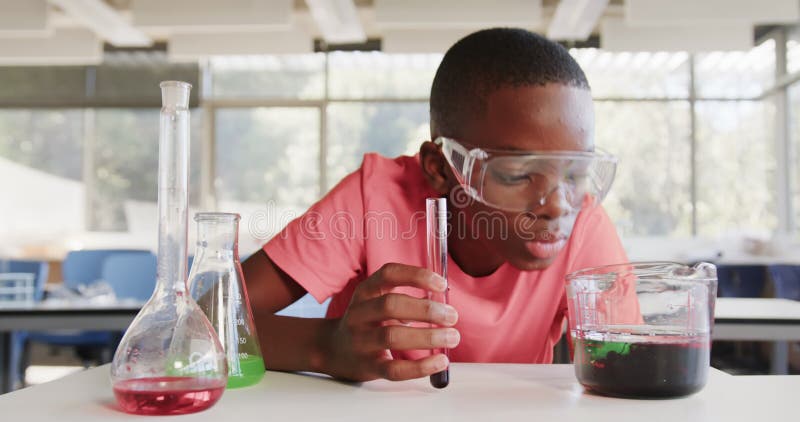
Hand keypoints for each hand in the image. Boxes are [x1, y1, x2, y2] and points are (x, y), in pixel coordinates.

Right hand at [321, 263, 459, 381]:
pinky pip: (394, 369)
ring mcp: (360, 341)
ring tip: (452, 337)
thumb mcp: (378, 302)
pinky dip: (420, 367)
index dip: (416, 276)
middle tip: (452, 316)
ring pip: (392, 336)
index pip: (388, 274)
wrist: (332, 349)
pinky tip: (439, 362)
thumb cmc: (368, 323)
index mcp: (366, 292)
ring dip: (427, 336)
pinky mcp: (367, 366)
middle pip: (391, 305)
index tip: (442, 283)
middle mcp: (359, 313)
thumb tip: (446, 304)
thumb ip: (408, 301)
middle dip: (426, 309)